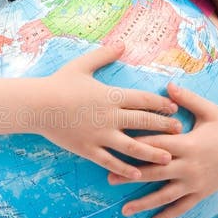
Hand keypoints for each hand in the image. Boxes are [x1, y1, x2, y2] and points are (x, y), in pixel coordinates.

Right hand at [37, 42, 181, 178]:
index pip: (143, 100)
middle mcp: (109, 116)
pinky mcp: (88, 149)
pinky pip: (110, 161)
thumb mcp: (82, 65)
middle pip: (143, 122)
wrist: (37, 105)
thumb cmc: (58, 83)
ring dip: (152, 152)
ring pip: (132, 146)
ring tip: (168, 158)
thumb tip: (123, 44)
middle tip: (180, 131)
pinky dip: (125, 168)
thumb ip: (105, 55)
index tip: (174, 109)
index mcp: (110, 95)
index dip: (161, 104)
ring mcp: (99, 135)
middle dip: (164, 126)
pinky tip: (138, 174)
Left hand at [108, 82, 217, 217]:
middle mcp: (190, 165)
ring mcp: (195, 182)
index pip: (159, 144)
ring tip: (125, 210)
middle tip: (109, 178)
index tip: (117, 147)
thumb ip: (187, 99)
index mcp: (189, 143)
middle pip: (156, 171)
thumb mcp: (209, 110)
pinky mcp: (202, 193)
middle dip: (131, 176)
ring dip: (144, 203)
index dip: (138, 145)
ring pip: (166, 195)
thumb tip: (168, 85)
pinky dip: (167, 216)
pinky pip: (182, 208)